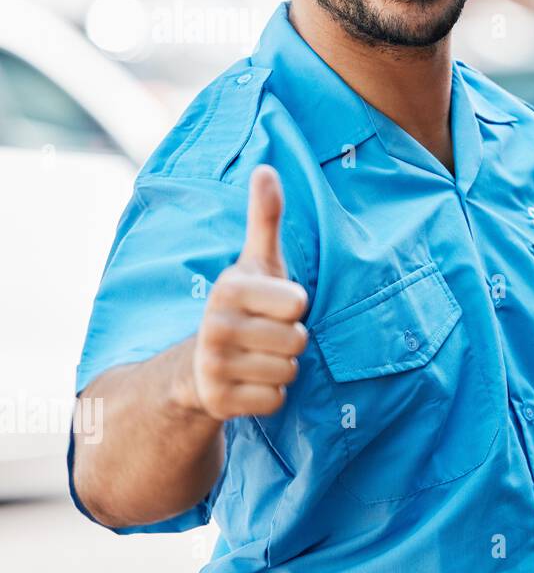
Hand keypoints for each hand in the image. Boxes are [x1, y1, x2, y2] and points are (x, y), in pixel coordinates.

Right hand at [192, 165, 308, 420]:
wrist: (198, 366)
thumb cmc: (245, 306)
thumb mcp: (257, 262)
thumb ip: (265, 219)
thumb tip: (266, 169)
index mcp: (228, 288)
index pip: (298, 303)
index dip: (294, 307)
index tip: (273, 305)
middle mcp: (213, 326)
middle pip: (297, 340)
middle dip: (291, 340)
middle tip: (265, 336)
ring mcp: (212, 367)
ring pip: (288, 371)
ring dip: (282, 368)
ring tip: (257, 358)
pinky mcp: (218, 403)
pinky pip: (276, 400)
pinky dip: (271, 395)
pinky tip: (249, 383)